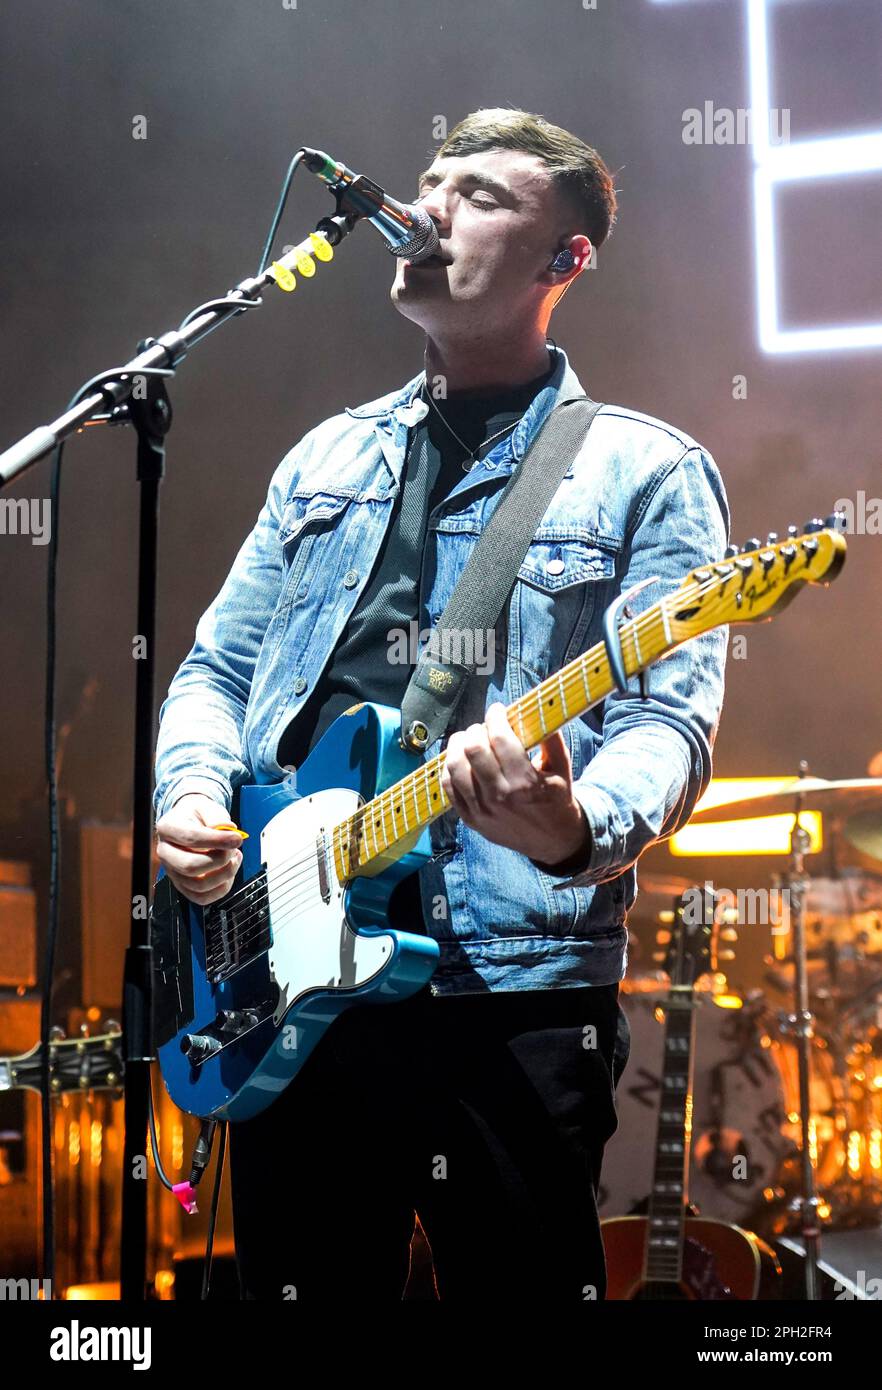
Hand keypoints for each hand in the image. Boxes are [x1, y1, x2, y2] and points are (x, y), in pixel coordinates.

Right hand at [154, 793, 244, 905]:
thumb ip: (216, 816)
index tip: (236, 838)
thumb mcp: (207, 806)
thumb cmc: (198, 816)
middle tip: (233, 849)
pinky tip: (228, 871)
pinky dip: (221, 888)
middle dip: (220, 860)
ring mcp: (173, 871)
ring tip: (234, 858)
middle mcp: (166, 852)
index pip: (191, 838)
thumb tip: (226, 829)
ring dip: (224, 874)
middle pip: (190, 867)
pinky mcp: (183, 885)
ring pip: (198, 886)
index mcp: (168, 829)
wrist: (191, 822)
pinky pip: (202, 897)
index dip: (217, 840)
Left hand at [440, 702, 589, 866]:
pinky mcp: (470, 819)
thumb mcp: (562, 768)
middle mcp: (500, 796)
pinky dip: (451, 767)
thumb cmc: (557, 799)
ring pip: (455, 766)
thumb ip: (551, 737)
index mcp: (526, 782)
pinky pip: (449, 786)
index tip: (498, 710)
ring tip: (469, 739)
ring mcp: (482, 810)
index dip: (495, 717)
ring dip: (459, 745)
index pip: (500, 738)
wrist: (552, 842)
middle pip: (473, 749)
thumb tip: (539, 708)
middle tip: (485, 727)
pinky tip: (462, 759)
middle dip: (477, 729)